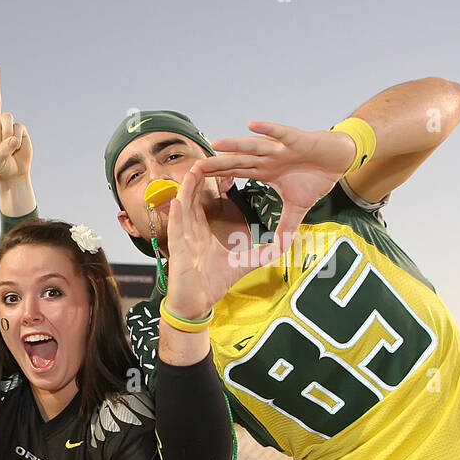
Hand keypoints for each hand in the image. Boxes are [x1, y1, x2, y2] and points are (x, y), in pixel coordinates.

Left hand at [0, 67, 31, 182]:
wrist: (15, 172)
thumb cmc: (1, 167)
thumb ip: (2, 151)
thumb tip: (13, 138)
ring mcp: (7, 124)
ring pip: (7, 118)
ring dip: (7, 133)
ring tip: (10, 147)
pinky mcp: (20, 128)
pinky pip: (18, 128)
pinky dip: (18, 141)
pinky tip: (17, 148)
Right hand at [165, 165, 270, 316]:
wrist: (197, 304)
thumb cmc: (212, 284)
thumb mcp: (243, 264)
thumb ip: (262, 253)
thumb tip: (283, 245)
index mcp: (203, 231)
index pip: (206, 202)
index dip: (212, 184)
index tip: (221, 167)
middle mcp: (190, 231)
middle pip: (194, 197)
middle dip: (199, 177)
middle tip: (206, 156)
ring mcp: (183, 238)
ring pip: (183, 207)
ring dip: (187, 188)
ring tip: (194, 169)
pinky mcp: (177, 249)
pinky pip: (176, 228)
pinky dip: (177, 213)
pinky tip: (179, 199)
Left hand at [193, 121, 353, 260]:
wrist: (340, 158)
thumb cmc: (317, 177)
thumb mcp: (298, 207)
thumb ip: (286, 225)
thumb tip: (281, 248)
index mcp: (265, 171)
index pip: (235, 174)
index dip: (217, 178)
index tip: (197, 183)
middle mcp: (268, 158)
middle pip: (238, 161)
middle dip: (217, 164)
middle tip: (193, 167)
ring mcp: (281, 148)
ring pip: (254, 147)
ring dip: (235, 145)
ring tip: (216, 144)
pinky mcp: (298, 140)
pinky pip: (281, 134)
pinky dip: (268, 130)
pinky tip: (252, 126)